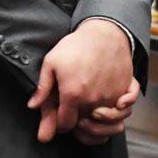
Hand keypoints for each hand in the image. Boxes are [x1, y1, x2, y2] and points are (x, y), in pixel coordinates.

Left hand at [27, 18, 134, 142]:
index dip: (60, 124)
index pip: (65, 125)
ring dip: (97, 120)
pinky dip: (119, 111)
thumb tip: (33, 107)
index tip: (60, 116)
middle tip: (73, 109)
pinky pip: (125, 110)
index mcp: (72, 95)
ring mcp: (112, 96)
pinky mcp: (125, 90)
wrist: (104, 33)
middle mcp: (93, 100)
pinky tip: (113, 106)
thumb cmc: (76, 46)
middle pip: (84, 124)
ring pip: (105, 121)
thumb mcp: (51, 62)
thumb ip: (42, 88)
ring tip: (91, 110)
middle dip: (77, 122)